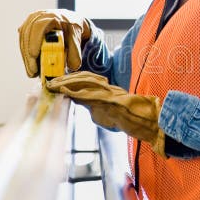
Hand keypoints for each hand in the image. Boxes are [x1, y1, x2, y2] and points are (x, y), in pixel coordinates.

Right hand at [18, 9, 91, 77]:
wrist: (68, 20)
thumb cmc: (72, 28)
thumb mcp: (77, 38)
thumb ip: (75, 52)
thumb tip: (72, 66)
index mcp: (52, 17)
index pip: (39, 27)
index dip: (35, 41)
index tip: (34, 55)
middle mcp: (39, 16)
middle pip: (28, 35)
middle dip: (29, 55)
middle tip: (33, 71)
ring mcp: (30, 21)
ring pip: (24, 39)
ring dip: (26, 57)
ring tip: (32, 72)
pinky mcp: (26, 28)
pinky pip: (23, 41)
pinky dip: (26, 55)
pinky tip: (31, 66)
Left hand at [46, 71, 164, 156]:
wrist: (149, 121)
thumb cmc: (134, 119)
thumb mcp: (111, 111)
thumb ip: (96, 107)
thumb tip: (84, 106)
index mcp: (108, 90)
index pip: (86, 80)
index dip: (71, 79)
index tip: (57, 82)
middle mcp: (108, 89)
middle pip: (84, 77)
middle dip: (66, 79)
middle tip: (50, 81)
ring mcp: (109, 94)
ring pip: (85, 82)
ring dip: (67, 83)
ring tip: (53, 85)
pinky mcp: (109, 101)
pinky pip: (89, 95)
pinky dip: (75, 92)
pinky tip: (63, 92)